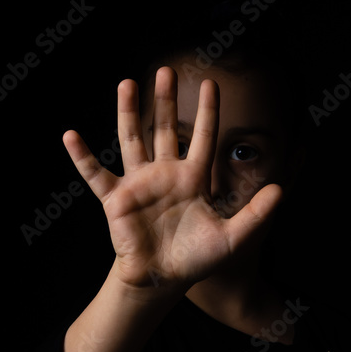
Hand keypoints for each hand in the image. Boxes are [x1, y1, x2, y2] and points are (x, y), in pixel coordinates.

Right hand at [62, 68, 282, 288]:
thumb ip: (256, 214)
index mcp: (193, 178)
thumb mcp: (232, 237)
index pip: (204, 137)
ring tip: (127, 83)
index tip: (212, 83)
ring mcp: (139, 183)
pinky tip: (70, 136)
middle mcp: (165, 174)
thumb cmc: (196, 259)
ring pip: (132, 139)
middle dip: (166, 100)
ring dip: (128, 112)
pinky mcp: (116, 199)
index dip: (208, 111)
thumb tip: (280, 190)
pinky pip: (95, 174)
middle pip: (166, 128)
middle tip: (165, 70)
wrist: (163, 280)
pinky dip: (83, 157)